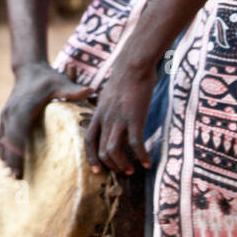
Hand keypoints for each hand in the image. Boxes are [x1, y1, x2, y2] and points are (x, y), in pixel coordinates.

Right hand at [0, 62, 94, 177]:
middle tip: (16, 178)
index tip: (19, 165)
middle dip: (12, 159)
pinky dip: (3, 150)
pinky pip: (1, 136)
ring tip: (12, 176)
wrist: (28, 69)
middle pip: (9, 139)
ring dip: (6, 157)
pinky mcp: (5, 117)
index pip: (18, 131)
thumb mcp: (61, 82)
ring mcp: (6, 115)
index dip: (17, 150)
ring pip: (3, 139)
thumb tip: (92, 90)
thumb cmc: (47, 78)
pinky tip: (6, 164)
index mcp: (24, 106)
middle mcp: (12, 112)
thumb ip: (74, 89)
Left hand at [84, 54, 155, 175]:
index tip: (97, 171)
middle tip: (123, 171)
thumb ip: (108, 110)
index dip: (91, 158)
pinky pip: (136, 143)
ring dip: (123, 164)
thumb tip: (112, 120)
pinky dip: (141, 156)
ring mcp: (119, 119)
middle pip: (102, 150)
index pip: (89, 140)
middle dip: (111, 165)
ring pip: (114, 150)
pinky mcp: (135, 118)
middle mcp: (106, 119)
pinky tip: (148, 162)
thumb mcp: (110, 96)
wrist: (133, 65)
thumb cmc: (125, 79)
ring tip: (133, 170)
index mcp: (99, 114)